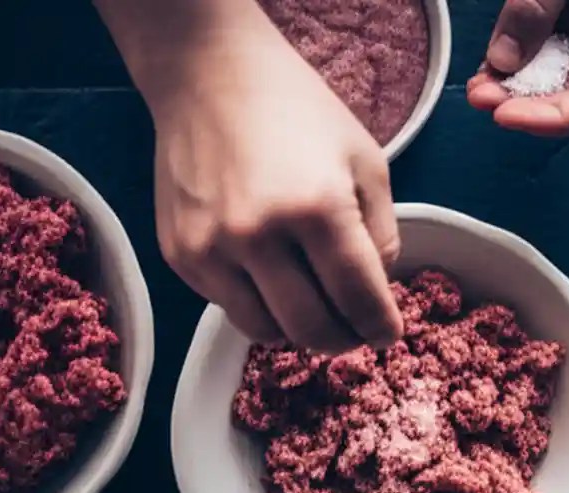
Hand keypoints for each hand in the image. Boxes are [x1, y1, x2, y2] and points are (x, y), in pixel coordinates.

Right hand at [97, 0, 401, 352]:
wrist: (209, 76)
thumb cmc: (297, 112)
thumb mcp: (364, 161)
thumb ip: (381, 233)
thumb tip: (375, 292)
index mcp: (318, 208)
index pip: (358, 298)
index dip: (380, 327)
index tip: (387, 334)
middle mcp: (259, 235)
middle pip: (312, 328)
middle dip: (343, 340)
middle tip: (354, 332)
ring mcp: (212, 249)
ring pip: (267, 331)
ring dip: (298, 331)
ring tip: (314, 309)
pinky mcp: (181, 254)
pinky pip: (229, 307)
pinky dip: (258, 306)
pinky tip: (270, 278)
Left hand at [467, 0, 568, 135]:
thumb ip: (535, 10)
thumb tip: (503, 63)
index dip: (556, 118)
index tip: (506, 116)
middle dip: (530, 105)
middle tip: (482, 100)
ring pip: (560, 78)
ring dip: (518, 90)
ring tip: (478, 88)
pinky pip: (548, 51)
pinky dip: (517, 63)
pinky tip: (489, 69)